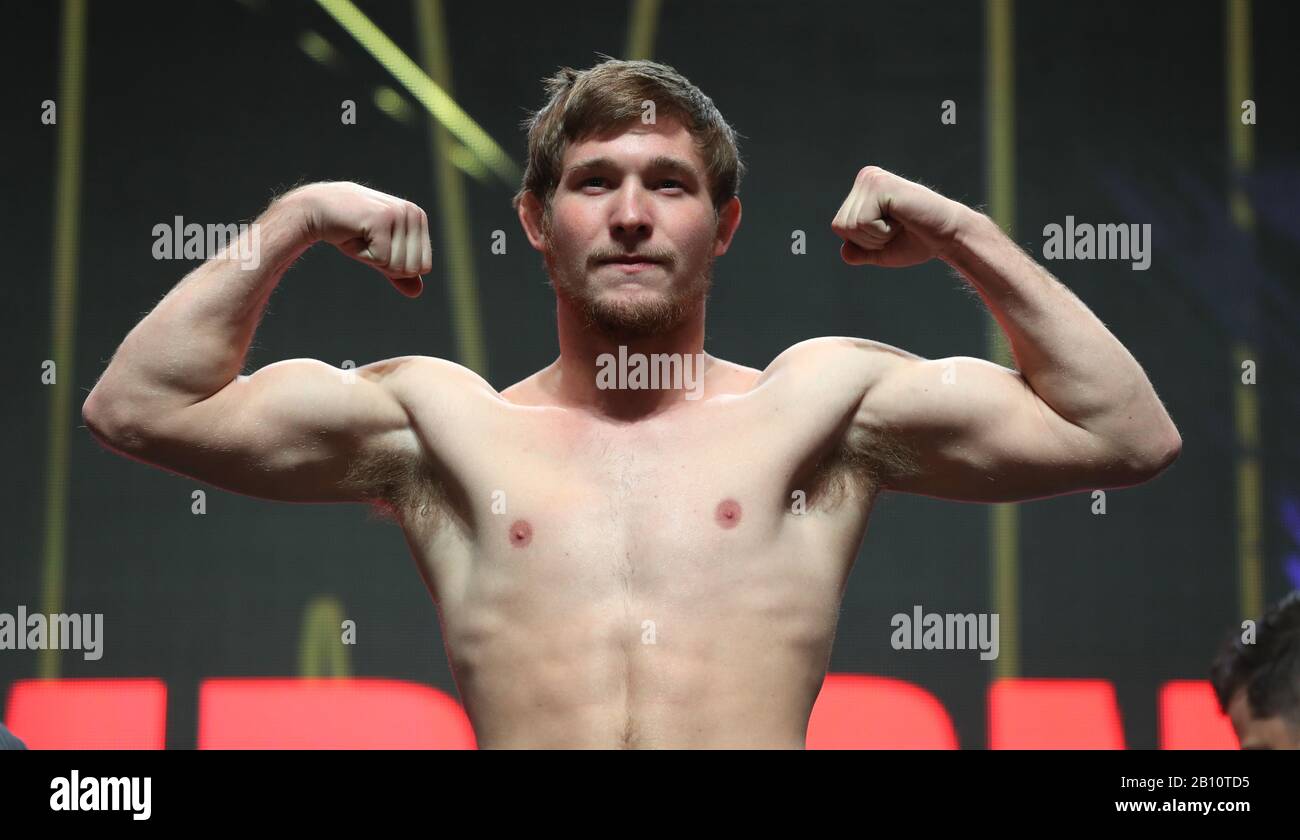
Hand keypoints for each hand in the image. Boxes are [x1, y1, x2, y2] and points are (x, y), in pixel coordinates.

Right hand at [284, 181, 432, 297]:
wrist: (316, 209)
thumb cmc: (350, 232)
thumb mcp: (379, 254)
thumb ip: (399, 272)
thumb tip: (417, 292)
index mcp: (418, 218)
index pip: (424, 266)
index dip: (396, 266)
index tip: (378, 245)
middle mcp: (413, 213)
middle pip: (413, 269)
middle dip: (385, 264)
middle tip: (368, 241)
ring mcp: (398, 214)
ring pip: (398, 265)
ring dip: (372, 259)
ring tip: (361, 236)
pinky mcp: (381, 220)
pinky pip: (381, 259)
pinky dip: (363, 254)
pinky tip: (354, 234)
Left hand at [831, 166, 969, 267]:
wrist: (948, 236)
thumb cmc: (917, 241)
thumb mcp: (880, 251)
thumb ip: (859, 252)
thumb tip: (843, 252)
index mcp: (862, 191)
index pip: (839, 227)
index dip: (863, 241)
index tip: (890, 231)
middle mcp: (865, 178)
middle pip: (841, 226)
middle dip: (869, 239)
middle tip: (897, 228)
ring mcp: (872, 178)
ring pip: (851, 226)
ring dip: (877, 236)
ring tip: (900, 222)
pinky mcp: (880, 185)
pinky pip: (863, 223)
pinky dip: (882, 232)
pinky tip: (902, 219)